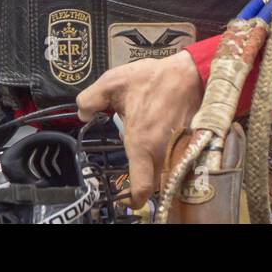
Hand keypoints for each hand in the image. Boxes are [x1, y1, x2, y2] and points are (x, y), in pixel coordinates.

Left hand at [75, 51, 203, 209]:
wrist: (188, 73)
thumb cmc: (151, 78)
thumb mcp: (112, 82)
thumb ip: (90, 100)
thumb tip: (82, 114)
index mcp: (141, 142)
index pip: (141, 186)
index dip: (134, 198)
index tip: (127, 199)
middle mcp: (161, 152)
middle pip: (154, 184)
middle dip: (144, 184)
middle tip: (133, 174)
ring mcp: (177, 150)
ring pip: (166, 175)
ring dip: (156, 172)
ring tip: (146, 157)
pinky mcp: (189, 145)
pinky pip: (176, 163)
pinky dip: (168, 162)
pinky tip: (160, 145)